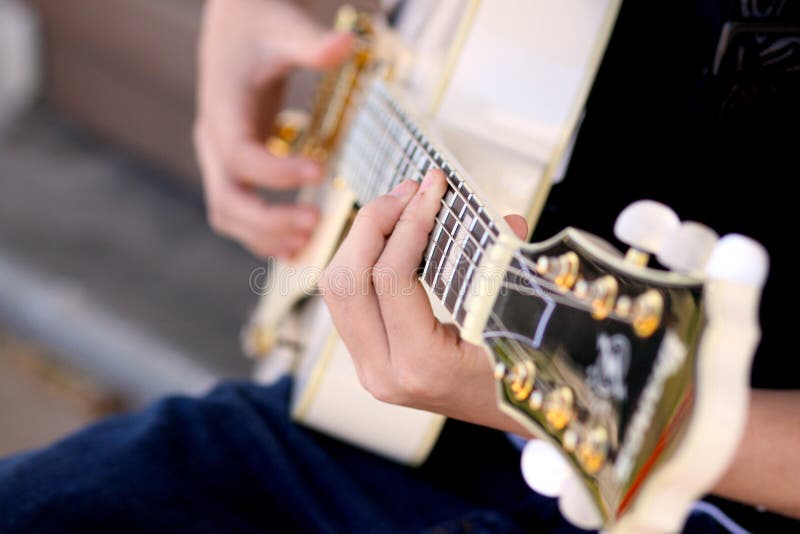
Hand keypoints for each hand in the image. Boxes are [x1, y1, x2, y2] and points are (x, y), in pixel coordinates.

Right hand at [195, 0, 351, 257]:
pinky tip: (295, 244)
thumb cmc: (261, 23)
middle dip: (267, 220)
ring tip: (308, 242)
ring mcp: (220, 156)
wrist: (239, 25)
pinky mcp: (234, 165)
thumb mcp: (286, 26)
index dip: (276, 171)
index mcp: (222, 107)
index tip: (321, 171)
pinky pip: (238, 211)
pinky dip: (261, 233)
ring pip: (227, 212)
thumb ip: (312, 43)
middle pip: (225, 198)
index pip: (239, 154)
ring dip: (263, 235)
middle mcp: (213, 138)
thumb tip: (344, 43)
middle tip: (315, 224)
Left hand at [321, 169, 531, 433]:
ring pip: (337, 290)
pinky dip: (362, 261)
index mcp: (422, 366)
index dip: (409, 221)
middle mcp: (384, 374)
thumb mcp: (522, 319)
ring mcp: (371, 371)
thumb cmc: (531, 372)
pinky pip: (348, 302)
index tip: (434, 185)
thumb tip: (497, 218)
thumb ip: (506, 265)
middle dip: (373, 223)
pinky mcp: (370, 360)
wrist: (522, 417)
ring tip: (401, 206)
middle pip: (346, 281)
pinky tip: (392, 236)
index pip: (391, 277)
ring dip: (363, 239)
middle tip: (411, 189)